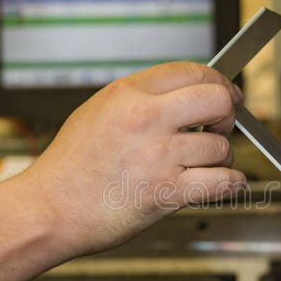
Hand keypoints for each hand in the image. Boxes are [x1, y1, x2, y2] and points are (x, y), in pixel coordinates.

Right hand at [21, 62, 246, 257]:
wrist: (49, 209)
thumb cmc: (69, 168)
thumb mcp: (98, 112)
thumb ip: (139, 99)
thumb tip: (179, 95)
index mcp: (128, 94)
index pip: (191, 71)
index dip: (218, 82)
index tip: (226, 92)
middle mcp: (145, 119)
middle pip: (216, 99)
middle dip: (227, 113)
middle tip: (220, 126)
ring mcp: (158, 155)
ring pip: (221, 146)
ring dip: (222, 157)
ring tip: (205, 164)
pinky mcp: (166, 191)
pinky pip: (222, 181)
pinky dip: (230, 184)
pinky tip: (222, 183)